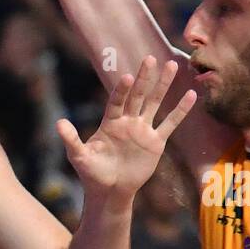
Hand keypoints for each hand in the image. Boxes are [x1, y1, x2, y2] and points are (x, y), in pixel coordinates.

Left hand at [58, 56, 194, 202]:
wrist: (110, 190)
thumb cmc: (92, 172)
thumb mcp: (79, 156)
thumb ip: (71, 139)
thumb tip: (58, 123)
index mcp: (110, 122)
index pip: (117, 101)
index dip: (122, 90)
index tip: (127, 77)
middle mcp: (127, 121)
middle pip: (138, 95)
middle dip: (144, 77)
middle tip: (151, 58)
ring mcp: (143, 130)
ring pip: (155, 103)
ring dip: (163, 85)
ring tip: (172, 65)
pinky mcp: (156, 142)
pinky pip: (170, 123)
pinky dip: (180, 110)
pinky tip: (191, 94)